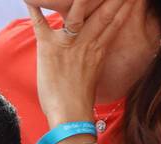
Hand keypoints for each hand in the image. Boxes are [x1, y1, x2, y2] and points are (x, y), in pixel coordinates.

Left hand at [26, 0, 140, 125]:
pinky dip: (36, 8)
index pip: (114, 22)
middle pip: (103, 12)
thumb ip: (93, 55)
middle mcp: (86, 43)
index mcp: (98, 50)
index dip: (124, 7)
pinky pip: (40, 22)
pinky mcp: (48, 47)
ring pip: (78, 11)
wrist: (69, 116)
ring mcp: (68, 43)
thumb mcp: (91, 73)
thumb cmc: (78, 100)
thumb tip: (95, 48)